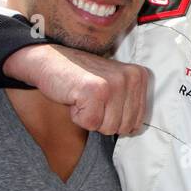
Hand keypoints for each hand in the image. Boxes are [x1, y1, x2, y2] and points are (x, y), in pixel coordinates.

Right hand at [5, 44, 149, 134]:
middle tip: (90, 100)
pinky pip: (90, 124)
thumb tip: (135, 131)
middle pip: (123, 127)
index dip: (114, 119)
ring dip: (90, 118)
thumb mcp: (114, 86)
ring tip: (83, 97)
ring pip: (108, 128)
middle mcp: (131, 77)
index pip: (137, 122)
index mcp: (139, 76)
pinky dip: (77, 117)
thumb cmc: (81, 78)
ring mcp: (114, 83)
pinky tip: (75, 97)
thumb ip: (128, 104)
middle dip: (102, 121)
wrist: (50, 60)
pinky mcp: (95, 91)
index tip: (102, 100)